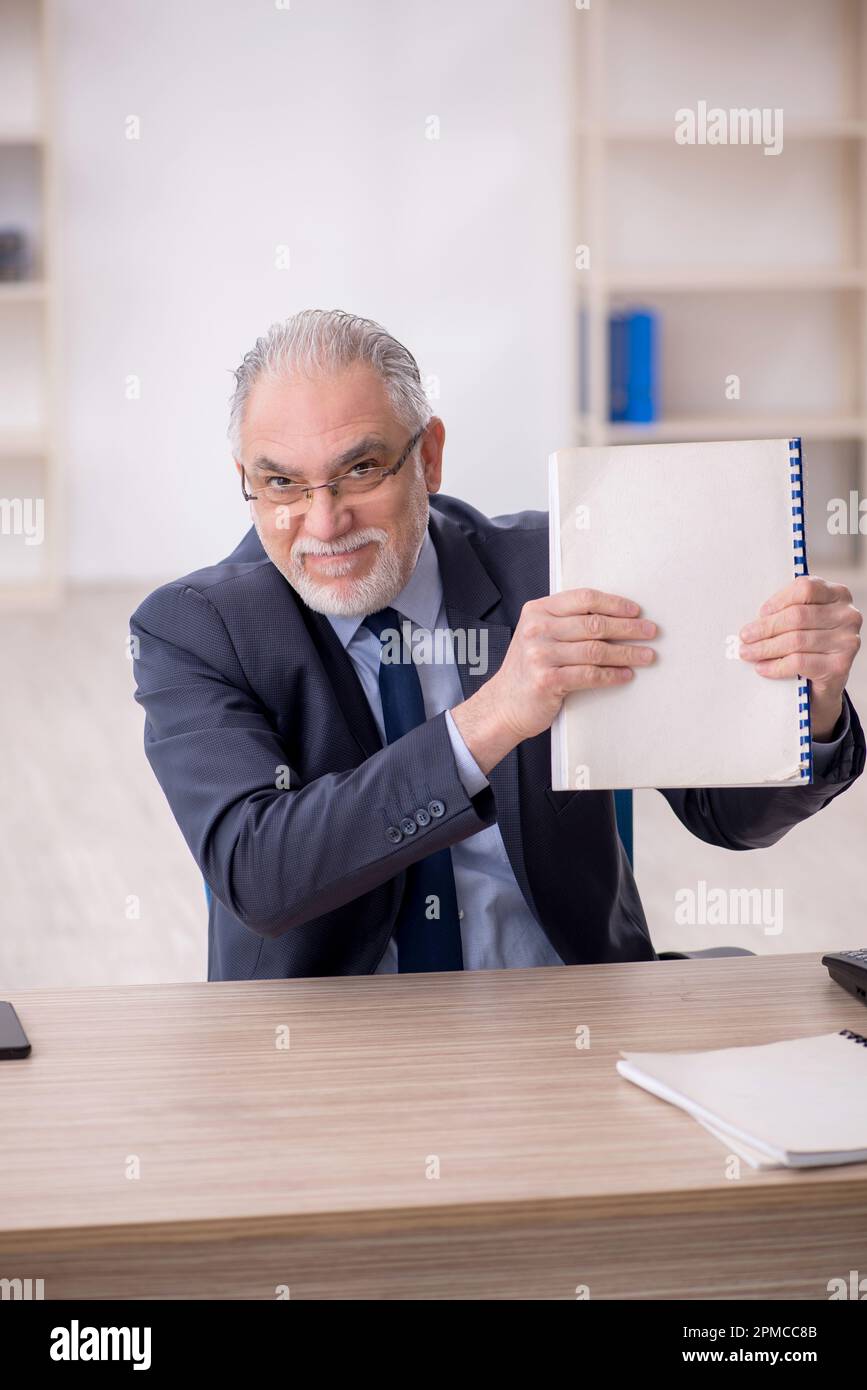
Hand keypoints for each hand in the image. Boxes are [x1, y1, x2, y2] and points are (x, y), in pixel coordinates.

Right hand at [450, 589, 656, 773]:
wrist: (503, 704)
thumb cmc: (527, 670)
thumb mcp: (538, 635)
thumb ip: (565, 622)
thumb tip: (613, 617)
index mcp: (537, 611)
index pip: (583, 599)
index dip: (614, 604)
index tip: (635, 611)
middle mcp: (537, 629)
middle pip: (594, 624)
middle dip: (628, 628)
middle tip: (650, 631)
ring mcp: (540, 655)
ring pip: (596, 650)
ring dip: (627, 653)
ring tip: (646, 655)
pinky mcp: (547, 680)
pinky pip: (589, 675)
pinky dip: (612, 675)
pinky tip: (626, 675)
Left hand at [739, 576, 862, 739]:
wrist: (825, 680)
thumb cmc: (810, 644)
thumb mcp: (802, 621)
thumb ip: (787, 611)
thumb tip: (755, 619)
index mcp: (838, 595)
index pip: (805, 588)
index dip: (779, 600)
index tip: (760, 613)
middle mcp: (848, 615)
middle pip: (797, 616)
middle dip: (766, 628)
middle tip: (745, 636)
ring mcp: (847, 640)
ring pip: (796, 640)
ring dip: (766, 648)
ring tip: (748, 653)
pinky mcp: (840, 665)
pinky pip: (799, 662)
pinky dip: (776, 666)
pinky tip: (763, 667)